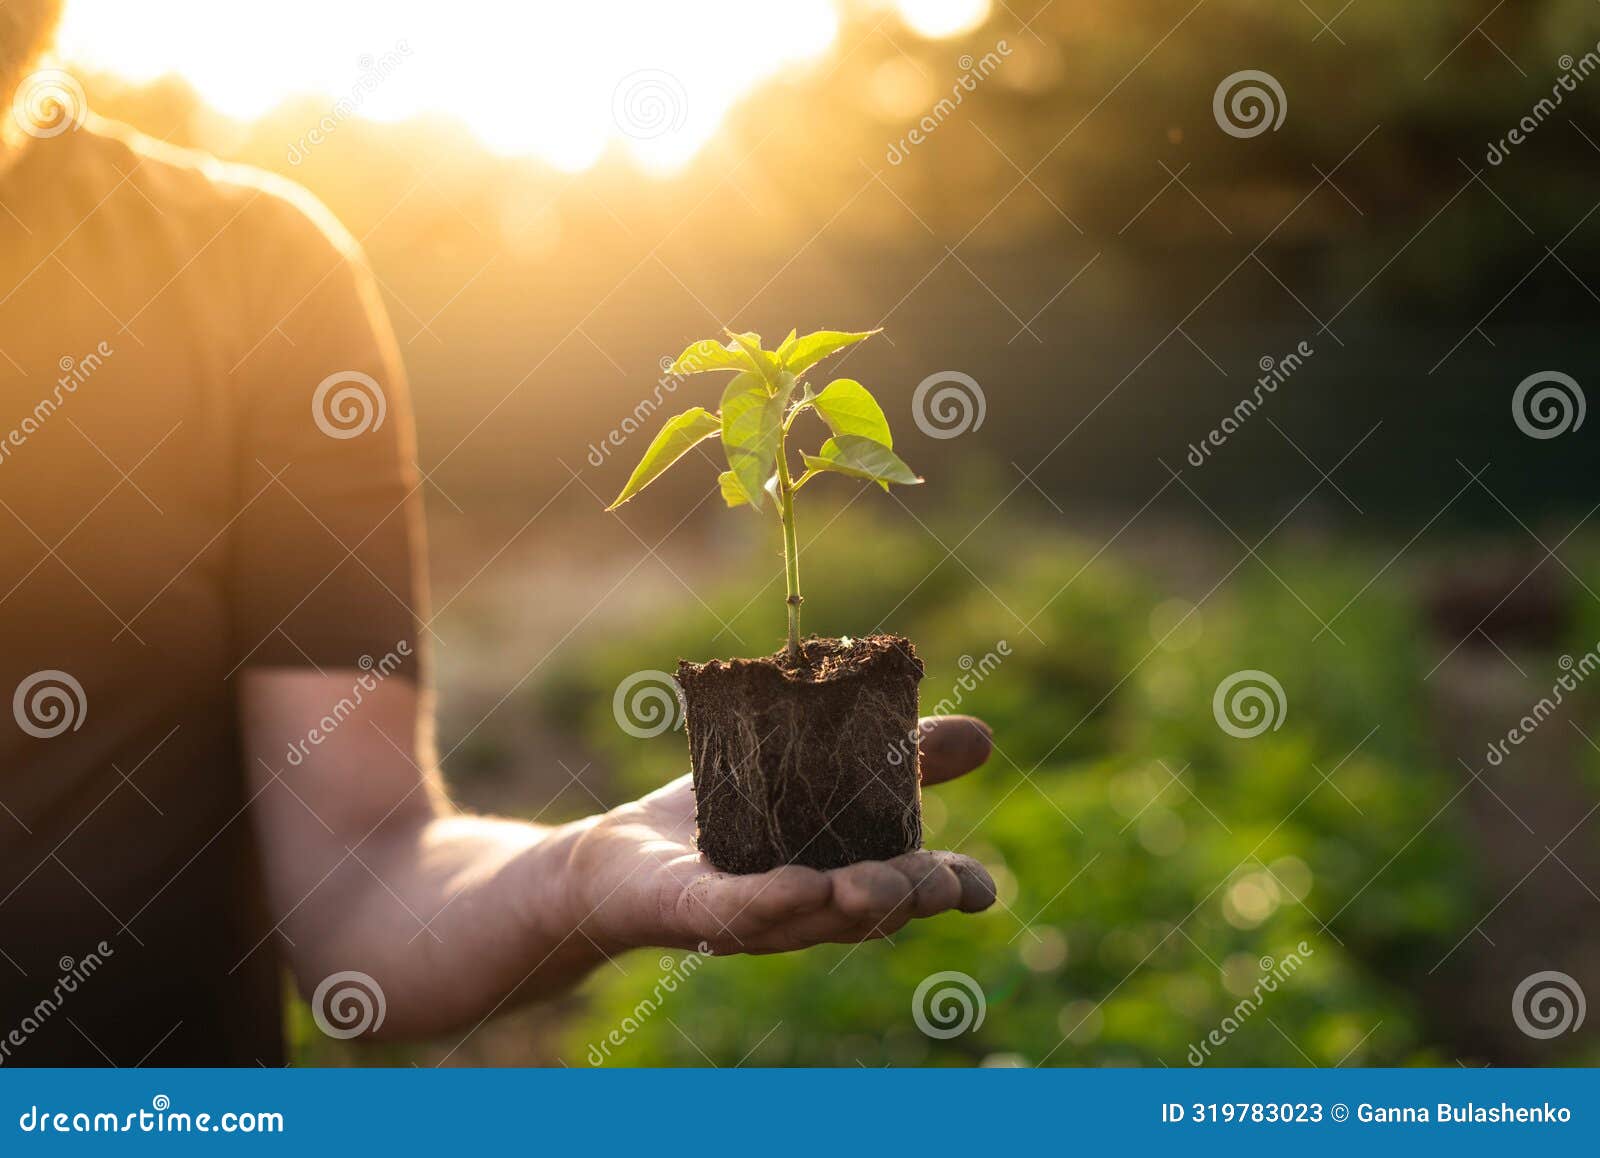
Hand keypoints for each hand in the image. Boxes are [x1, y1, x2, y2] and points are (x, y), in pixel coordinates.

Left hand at [562, 715, 996, 955]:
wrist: (619, 855)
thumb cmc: (724, 818)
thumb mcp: (813, 769)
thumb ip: (896, 756)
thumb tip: (984, 736)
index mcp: (841, 875)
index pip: (909, 893)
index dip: (950, 893)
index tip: (983, 890)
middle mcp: (805, 907)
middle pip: (868, 913)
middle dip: (907, 900)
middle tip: (940, 885)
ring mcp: (749, 916)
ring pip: (808, 919)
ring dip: (847, 907)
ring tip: (877, 887)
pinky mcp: (690, 910)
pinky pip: (732, 910)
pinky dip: (768, 901)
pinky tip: (800, 886)